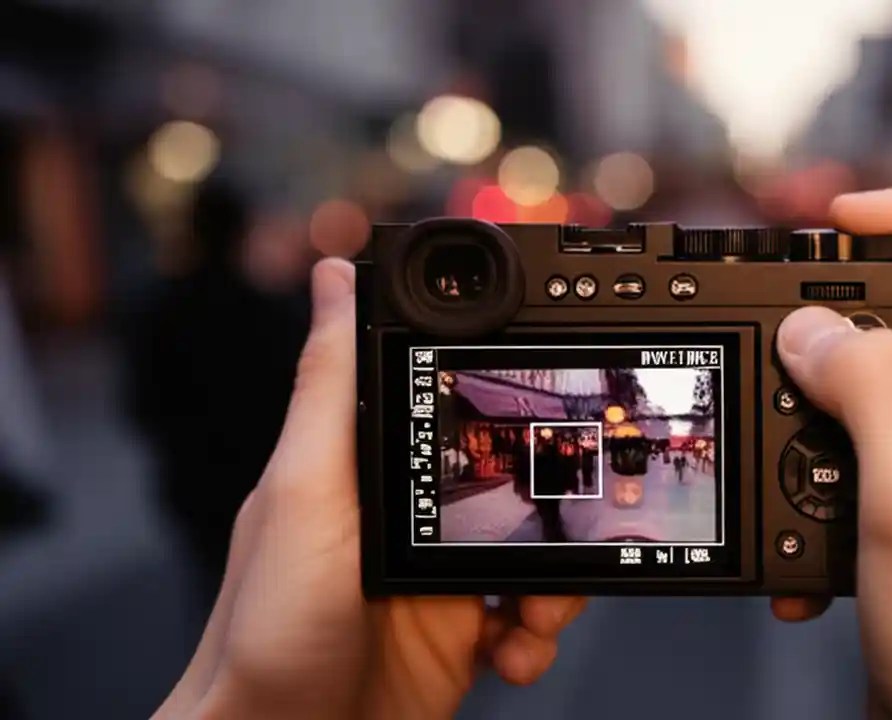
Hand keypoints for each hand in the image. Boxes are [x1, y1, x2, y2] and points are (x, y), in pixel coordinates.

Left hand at [154, 258, 586, 719]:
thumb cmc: (267, 632)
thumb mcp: (307, 492)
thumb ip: (330, 388)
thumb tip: (331, 276)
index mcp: (370, 470)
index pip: (454, 410)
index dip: (507, 409)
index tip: (551, 407)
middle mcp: (410, 519)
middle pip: (517, 486)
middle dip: (556, 511)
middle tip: (565, 530)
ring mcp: (438, 582)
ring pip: (538, 556)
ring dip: (559, 586)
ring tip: (538, 614)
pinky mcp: (460, 641)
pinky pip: (530, 623)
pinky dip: (540, 640)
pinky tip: (514, 653)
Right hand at [770, 186, 891, 718]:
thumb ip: (872, 396)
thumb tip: (814, 330)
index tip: (844, 218)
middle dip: (843, 322)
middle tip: (778, 334)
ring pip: (879, 397)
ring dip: (814, 417)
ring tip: (772, 449)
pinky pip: (856, 467)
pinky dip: (810, 488)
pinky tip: (788, 551)